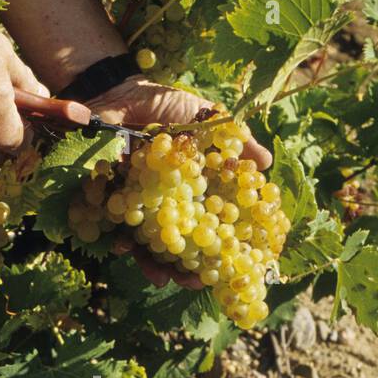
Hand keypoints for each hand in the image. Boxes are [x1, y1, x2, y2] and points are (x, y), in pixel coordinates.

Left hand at [88, 74, 271, 288]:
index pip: (206, 228)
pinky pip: (115, 228)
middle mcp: (166, 204)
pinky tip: (125, 248)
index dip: (216, 250)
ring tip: (161, 278)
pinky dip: (120, 240)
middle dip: (184, 270)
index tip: (227, 266)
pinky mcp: (110, 201)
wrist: (120, 93)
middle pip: (176, 246)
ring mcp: (138, 206)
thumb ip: (235, 140)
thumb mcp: (207, 119)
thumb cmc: (166, 107)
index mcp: (190, 192)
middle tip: (192, 284)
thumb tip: (267, 164)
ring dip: (153, 264)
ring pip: (147, 245)